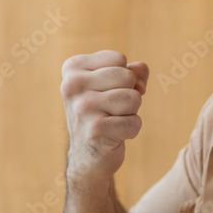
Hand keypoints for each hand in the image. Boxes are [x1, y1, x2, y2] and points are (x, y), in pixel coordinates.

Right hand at [60, 51, 148, 179]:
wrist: (87, 153)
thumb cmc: (104, 110)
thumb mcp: (116, 83)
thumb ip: (135, 72)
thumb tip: (139, 86)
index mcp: (72, 68)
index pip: (118, 59)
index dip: (124, 76)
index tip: (107, 90)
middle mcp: (72, 85)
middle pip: (127, 77)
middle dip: (129, 93)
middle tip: (111, 108)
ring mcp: (82, 107)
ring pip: (133, 98)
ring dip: (131, 112)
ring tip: (113, 119)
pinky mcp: (95, 129)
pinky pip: (134, 122)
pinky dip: (131, 130)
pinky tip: (115, 135)